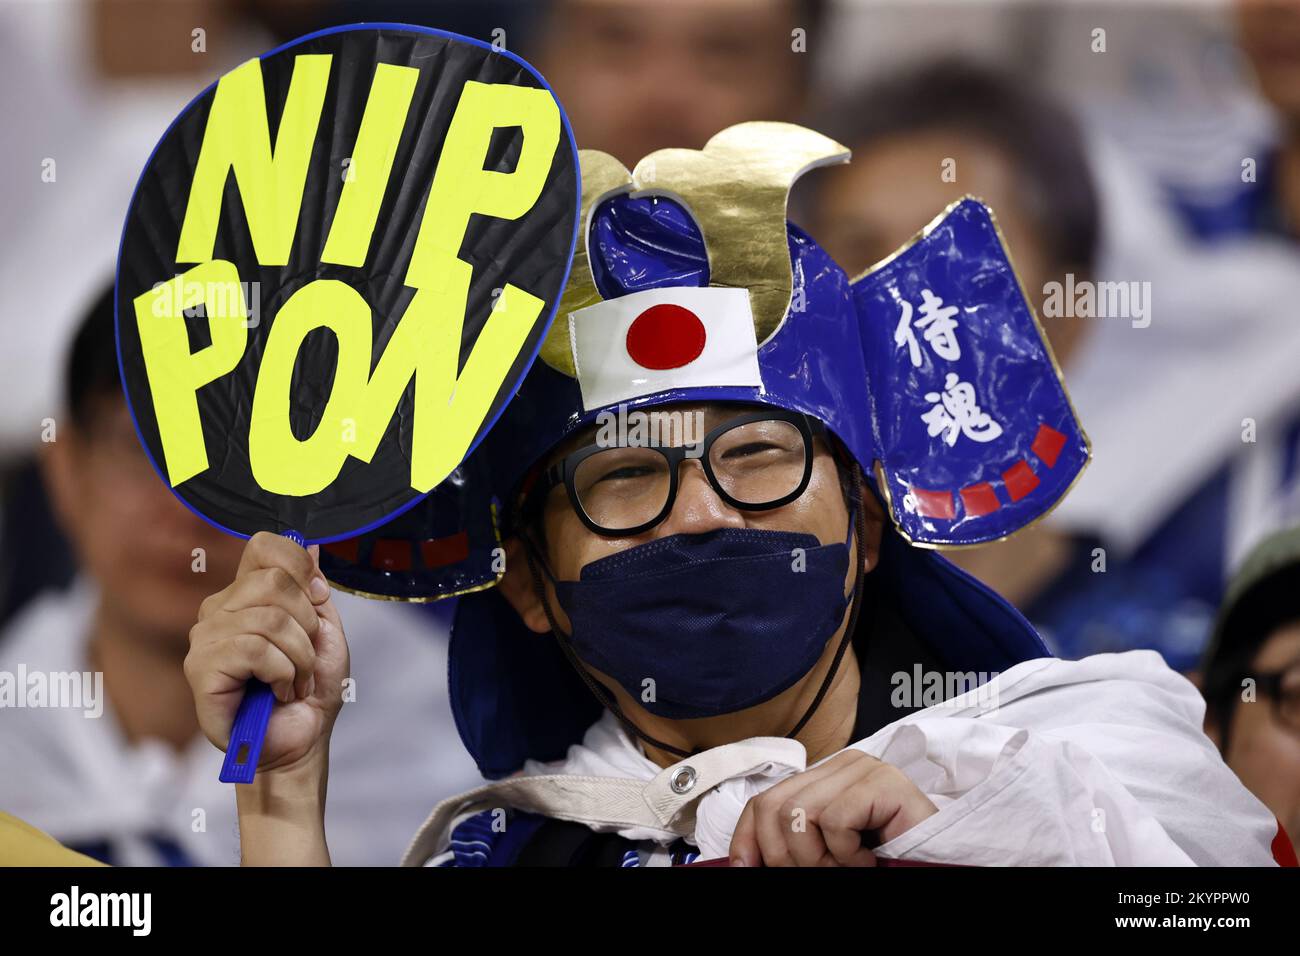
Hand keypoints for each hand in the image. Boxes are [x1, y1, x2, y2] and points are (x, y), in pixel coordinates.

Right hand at [185, 532, 349, 774]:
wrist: (302, 742)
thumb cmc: (310, 691)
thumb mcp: (324, 632)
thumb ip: (313, 589)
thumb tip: (308, 544)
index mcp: (246, 594)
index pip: (264, 547)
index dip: (299, 566)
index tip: (318, 599)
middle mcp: (219, 609)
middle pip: (274, 582)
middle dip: (308, 624)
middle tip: (306, 658)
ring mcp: (205, 638)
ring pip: (270, 619)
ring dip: (300, 658)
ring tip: (295, 681)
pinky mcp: (201, 669)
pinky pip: (254, 650)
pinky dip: (283, 673)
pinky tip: (278, 692)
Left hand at [728, 750, 937, 866]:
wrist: (941, 861)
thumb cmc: (886, 860)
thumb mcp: (827, 851)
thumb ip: (792, 845)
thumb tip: (743, 860)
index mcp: (824, 778)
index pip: (764, 800)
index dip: (747, 837)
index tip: (746, 867)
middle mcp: (842, 765)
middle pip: (775, 807)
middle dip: (787, 856)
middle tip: (825, 871)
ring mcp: (865, 769)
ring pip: (799, 815)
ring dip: (820, 858)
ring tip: (850, 865)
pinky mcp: (885, 782)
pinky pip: (835, 820)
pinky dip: (847, 853)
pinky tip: (870, 858)